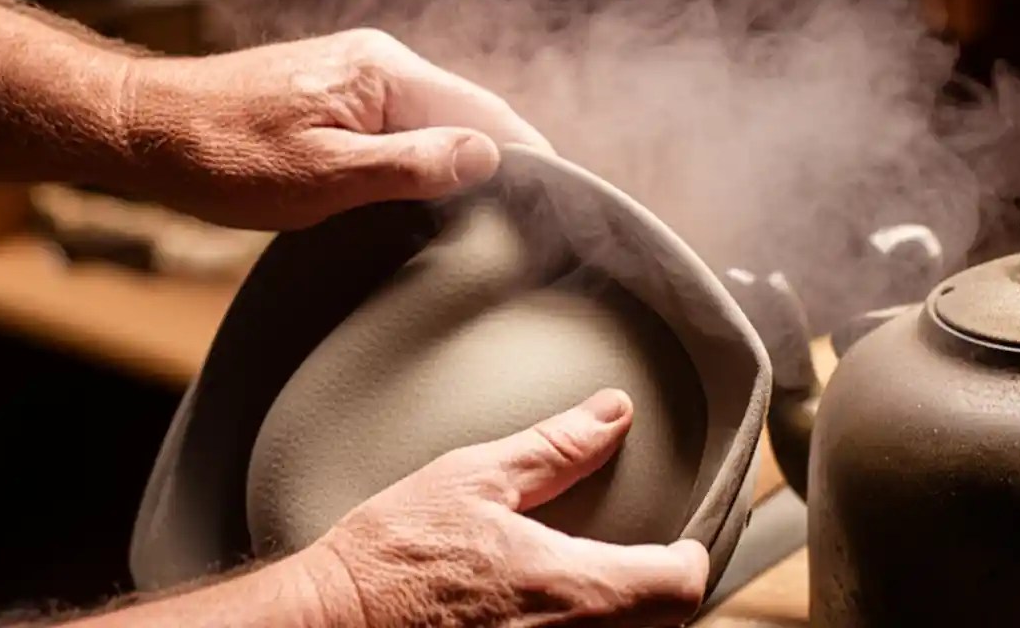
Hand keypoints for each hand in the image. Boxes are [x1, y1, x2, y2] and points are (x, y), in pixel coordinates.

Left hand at [121, 28, 551, 230]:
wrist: (149, 132)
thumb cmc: (225, 155)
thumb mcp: (326, 176)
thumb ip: (411, 164)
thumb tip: (487, 157)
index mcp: (385, 74)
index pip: (485, 111)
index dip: (529, 156)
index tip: (561, 199)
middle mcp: (377, 63)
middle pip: (466, 112)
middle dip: (501, 160)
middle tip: (532, 218)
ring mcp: (355, 76)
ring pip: (435, 119)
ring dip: (462, 160)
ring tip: (494, 212)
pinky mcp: (335, 95)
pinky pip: (403, 123)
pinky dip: (426, 156)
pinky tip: (432, 193)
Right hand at [297, 389, 708, 626]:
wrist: (329, 623)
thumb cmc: (390, 555)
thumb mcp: (473, 478)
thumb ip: (556, 448)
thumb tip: (612, 413)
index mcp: (569, 588)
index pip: (680, 586)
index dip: (690, 557)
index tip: (677, 541)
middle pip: (664, 627)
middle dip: (658, 592)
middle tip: (639, 560)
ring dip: (623, 617)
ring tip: (591, 586)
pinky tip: (545, 615)